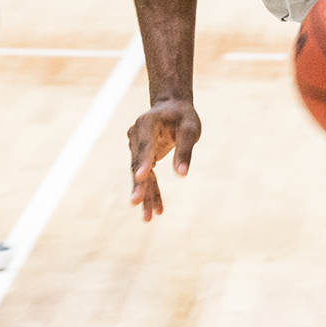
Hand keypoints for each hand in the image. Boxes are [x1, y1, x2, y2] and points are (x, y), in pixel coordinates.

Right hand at [127, 99, 200, 221]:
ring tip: (148, 219)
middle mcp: (136, 136)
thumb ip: (185, 150)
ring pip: (140, 175)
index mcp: (147, 123)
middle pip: (138, 164)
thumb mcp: (190, 129)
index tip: (140, 177)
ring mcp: (137, 147)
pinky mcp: (142, 158)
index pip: (145, 145)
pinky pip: (147, 178)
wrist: (171, 108)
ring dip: (145, 196)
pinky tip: (157, 211)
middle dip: (139, 185)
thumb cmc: (183, 116)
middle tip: (135, 202)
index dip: (142, 161)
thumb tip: (181, 175)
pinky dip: (152, 193)